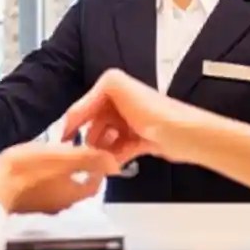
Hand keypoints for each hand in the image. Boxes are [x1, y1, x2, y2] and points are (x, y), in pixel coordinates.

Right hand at [0, 142, 119, 213]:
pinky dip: (43, 177)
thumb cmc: (28, 171)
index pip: (95, 183)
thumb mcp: (63, 157)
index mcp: (73, 193)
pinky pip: (41, 189)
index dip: (97, 168)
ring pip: (59, 186)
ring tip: (52, 153)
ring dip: (59, 172)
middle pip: (77, 185)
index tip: (92, 152)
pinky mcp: (26, 203)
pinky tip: (34, 165)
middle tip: (71, 149)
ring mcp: (42, 206)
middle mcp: (61, 204)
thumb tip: (115, 164)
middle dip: (77, 168)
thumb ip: (89, 158)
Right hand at [61, 69, 200, 164]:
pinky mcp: (137, 137)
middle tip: (84, 158)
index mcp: (112, 84)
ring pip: (105, 139)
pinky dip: (114, 158)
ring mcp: (128, 119)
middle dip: (90, 143)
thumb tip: (69, 119)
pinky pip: (117, 149)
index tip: (61, 142)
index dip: (71, 126)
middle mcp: (120, 99)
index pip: (82, 107)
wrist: (187, 135)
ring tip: (100, 163)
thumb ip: (88, 106)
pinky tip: (112, 166)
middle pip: (93, 125)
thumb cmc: (160, 114)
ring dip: (102, 152)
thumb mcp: (116, 95)